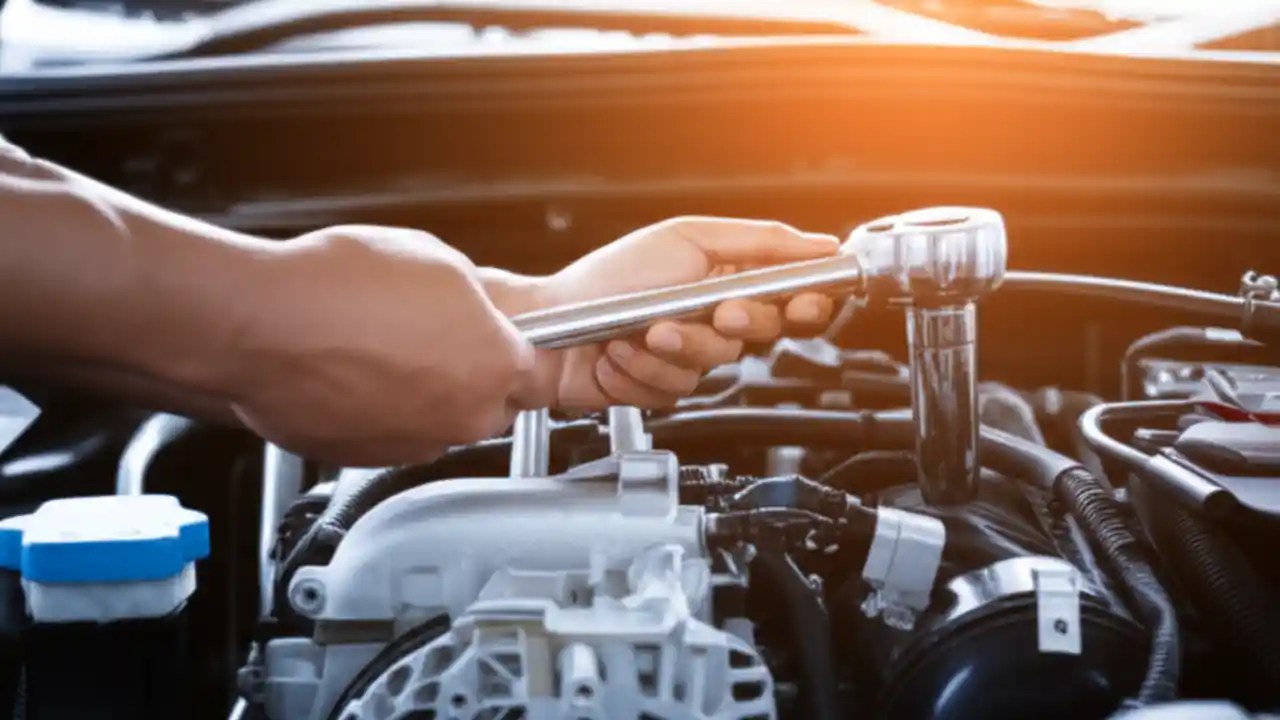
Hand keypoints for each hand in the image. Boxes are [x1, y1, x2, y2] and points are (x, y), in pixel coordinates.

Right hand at [226, 226, 535, 464]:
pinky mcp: (370, 458)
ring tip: (382, 349)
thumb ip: (475, 298)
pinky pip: (394, 435)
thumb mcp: (437, 261)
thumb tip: (479, 309)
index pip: (540, 376)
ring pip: (441, 421)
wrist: (262, 324)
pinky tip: (355, 371)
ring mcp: (416, 443)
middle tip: (434, 336)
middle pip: (493, 404)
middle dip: (473, 375)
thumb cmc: (339, 288)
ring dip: (425, 394)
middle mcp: (463, 416)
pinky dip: (382, 411)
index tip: (508, 342)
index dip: (522, 354)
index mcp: (495, 365)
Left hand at [524, 217, 839, 409]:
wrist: (553, 324)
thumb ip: (759, 241)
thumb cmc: (609, 278)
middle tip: (720, 313)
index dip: (807, 302)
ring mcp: (690, 357)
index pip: (791, 296)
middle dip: (739, 323)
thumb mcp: (688, 238)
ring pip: (717, 365)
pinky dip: (643, 370)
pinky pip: (678, 389)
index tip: (804, 301)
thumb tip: (818, 245)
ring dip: (677, 345)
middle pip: (764, 334)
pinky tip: (621, 353)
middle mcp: (714, 320)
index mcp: (728, 279)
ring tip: (643, 330)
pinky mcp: (664, 388)